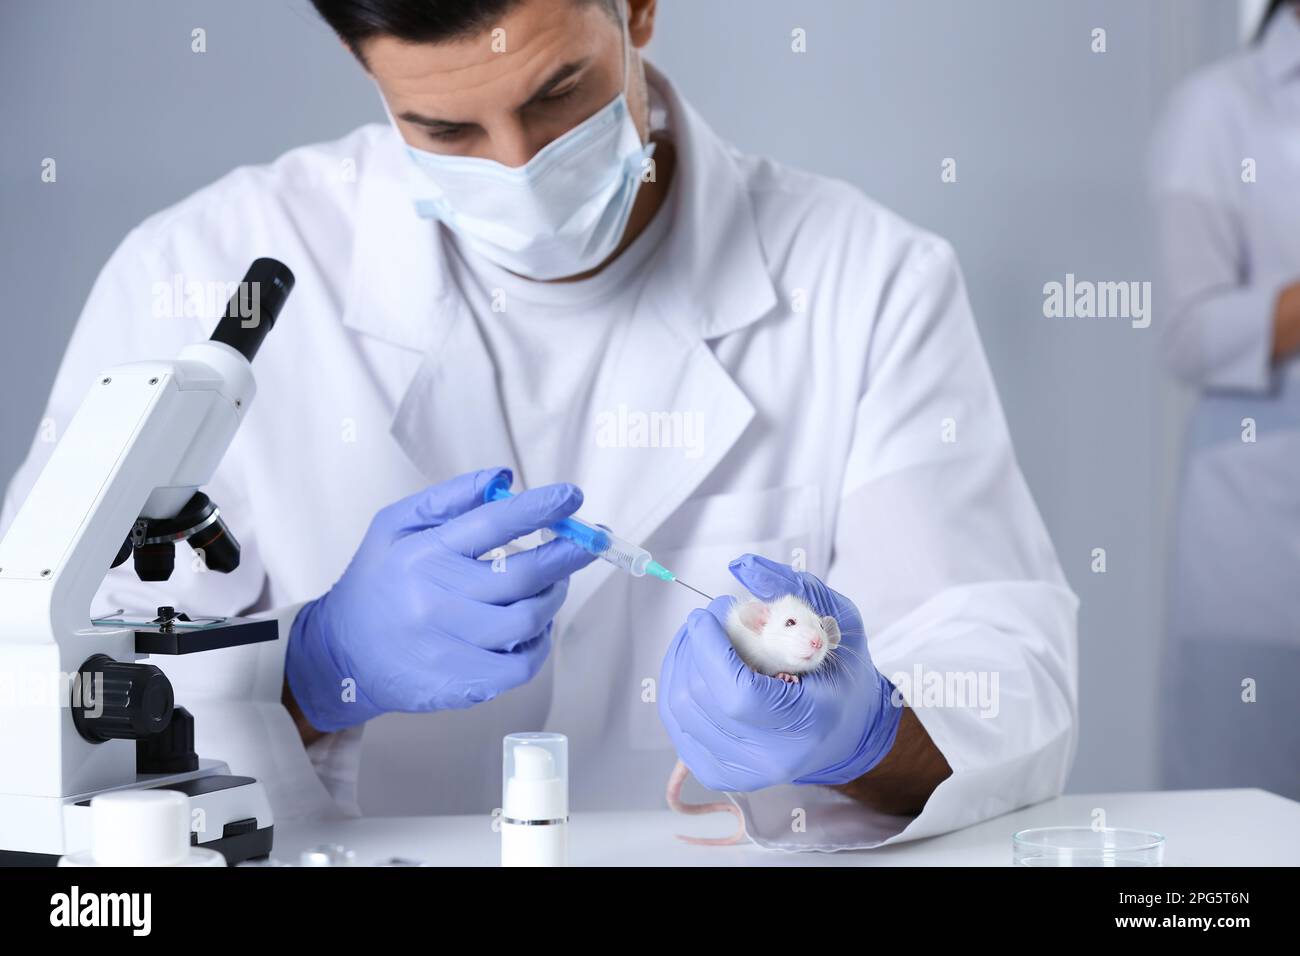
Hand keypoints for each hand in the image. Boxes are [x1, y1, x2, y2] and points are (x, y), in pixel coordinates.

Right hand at [286, 467, 593, 731]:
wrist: (340, 655)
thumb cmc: (377, 582)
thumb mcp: (395, 526)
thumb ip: (448, 498)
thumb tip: (503, 478)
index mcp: (423, 554)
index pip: (494, 524)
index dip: (540, 508)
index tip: (572, 497)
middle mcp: (437, 599)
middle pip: (523, 576)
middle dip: (567, 555)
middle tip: (588, 542)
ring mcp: (449, 645)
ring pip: (528, 620)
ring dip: (554, 599)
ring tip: (553, 585)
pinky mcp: (458, 683)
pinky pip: (520, 665)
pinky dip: (539, 644)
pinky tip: (535, 628)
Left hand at [658, 554, 901, 790]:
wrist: (847, 733)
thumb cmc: (843, 675)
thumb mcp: (837, 620)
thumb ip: (792, 588)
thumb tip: (743, 568)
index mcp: (808, 723)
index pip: (737, 693)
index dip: (709, 649)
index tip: (706, 615)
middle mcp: (772, 758)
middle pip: (700, 699)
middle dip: (695, 647)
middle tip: (712, 620)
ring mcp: (742, 771)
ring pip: (680, 711)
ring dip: (683, 663)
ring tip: (705, 640)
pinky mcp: (719, 771)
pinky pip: (677, 724)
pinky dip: (680, 686)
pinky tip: (699, 666)